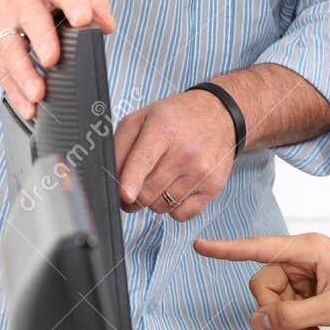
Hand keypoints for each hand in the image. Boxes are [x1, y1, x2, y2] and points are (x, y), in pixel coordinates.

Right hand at [0, 0, 115, 120]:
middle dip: (42, 39)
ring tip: (38, 94)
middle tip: (52, 59)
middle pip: (31, 20)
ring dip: (23, 74)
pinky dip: (14, 92)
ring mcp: (5, 22)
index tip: (83, 19)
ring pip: (10, 48)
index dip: (74, 4)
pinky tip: (29, 108)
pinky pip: (1, 69)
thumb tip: (106, 25)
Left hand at [115, 90, 238, 218]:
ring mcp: (202, 171)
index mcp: (164, 129)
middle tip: (133, 187)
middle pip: (148, 192)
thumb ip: (120, 146)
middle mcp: (186, 152)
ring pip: (162, 206)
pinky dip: (173, 208)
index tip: (125, 195)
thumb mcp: (141, 119)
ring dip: (154, 200)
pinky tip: (176, 187)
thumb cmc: (176, 118)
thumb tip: (111, 178)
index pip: (145, 159)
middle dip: (133, 196)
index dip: (131, 180)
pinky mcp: (213, 187)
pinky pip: (182, 214)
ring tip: (161, 178)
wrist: (218, 115)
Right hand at [192, 230, 329, 329]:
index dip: (228, 250)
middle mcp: (303, 258)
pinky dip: (297, 325)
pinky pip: (289, 308)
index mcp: (308, 249)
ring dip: (289, 324)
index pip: (259, 248)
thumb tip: (257, 321)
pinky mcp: (312, 289)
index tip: (200, 246)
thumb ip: (291, 316)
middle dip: (275, 314)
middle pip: (264, 285)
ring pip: (275, 302)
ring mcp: (307, 274)